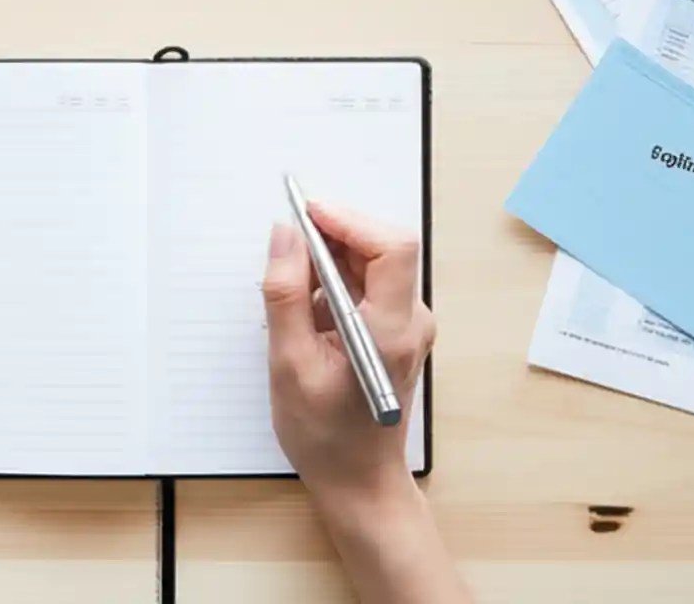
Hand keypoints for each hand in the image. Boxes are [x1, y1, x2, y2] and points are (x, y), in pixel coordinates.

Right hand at [261, 201, 432, 502]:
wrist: (359, 481)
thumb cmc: (325, 436)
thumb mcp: (289, 365)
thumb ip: (285, 296)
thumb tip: (284, 237)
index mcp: (390, 331)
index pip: (391, 248)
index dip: (349, 220)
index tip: (306, 212)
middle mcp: (410, 321)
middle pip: (383, 248)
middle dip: (335, 234)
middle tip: (288, 240)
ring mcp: (407, 326)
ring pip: (374, 264)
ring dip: (331, 259)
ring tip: (289, 283)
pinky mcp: (396, 330)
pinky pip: (368, 286)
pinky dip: (335, 281)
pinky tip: (305, 306)